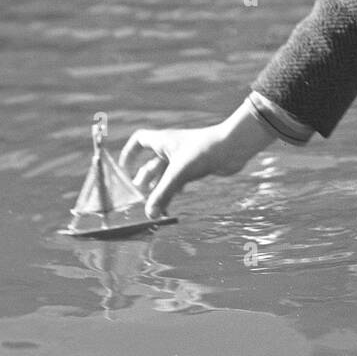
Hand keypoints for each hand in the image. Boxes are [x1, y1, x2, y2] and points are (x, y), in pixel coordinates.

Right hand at [119, 105, 271, 217]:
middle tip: (138, 199)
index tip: (123, 170)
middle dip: (144, 181)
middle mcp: (171, 147)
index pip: (139, 141)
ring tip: (154, 207)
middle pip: (150, 164)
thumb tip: (149, 214)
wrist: (233, 147)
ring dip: (159, 189)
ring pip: (165, 174)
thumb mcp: (179, 174)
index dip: (129, 154)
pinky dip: (174, 190)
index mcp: (163, 141)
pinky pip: (179, 179)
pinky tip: (174, 201)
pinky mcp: (196, 166)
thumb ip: (162, 194)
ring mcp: (184, 157)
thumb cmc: (204, 151)